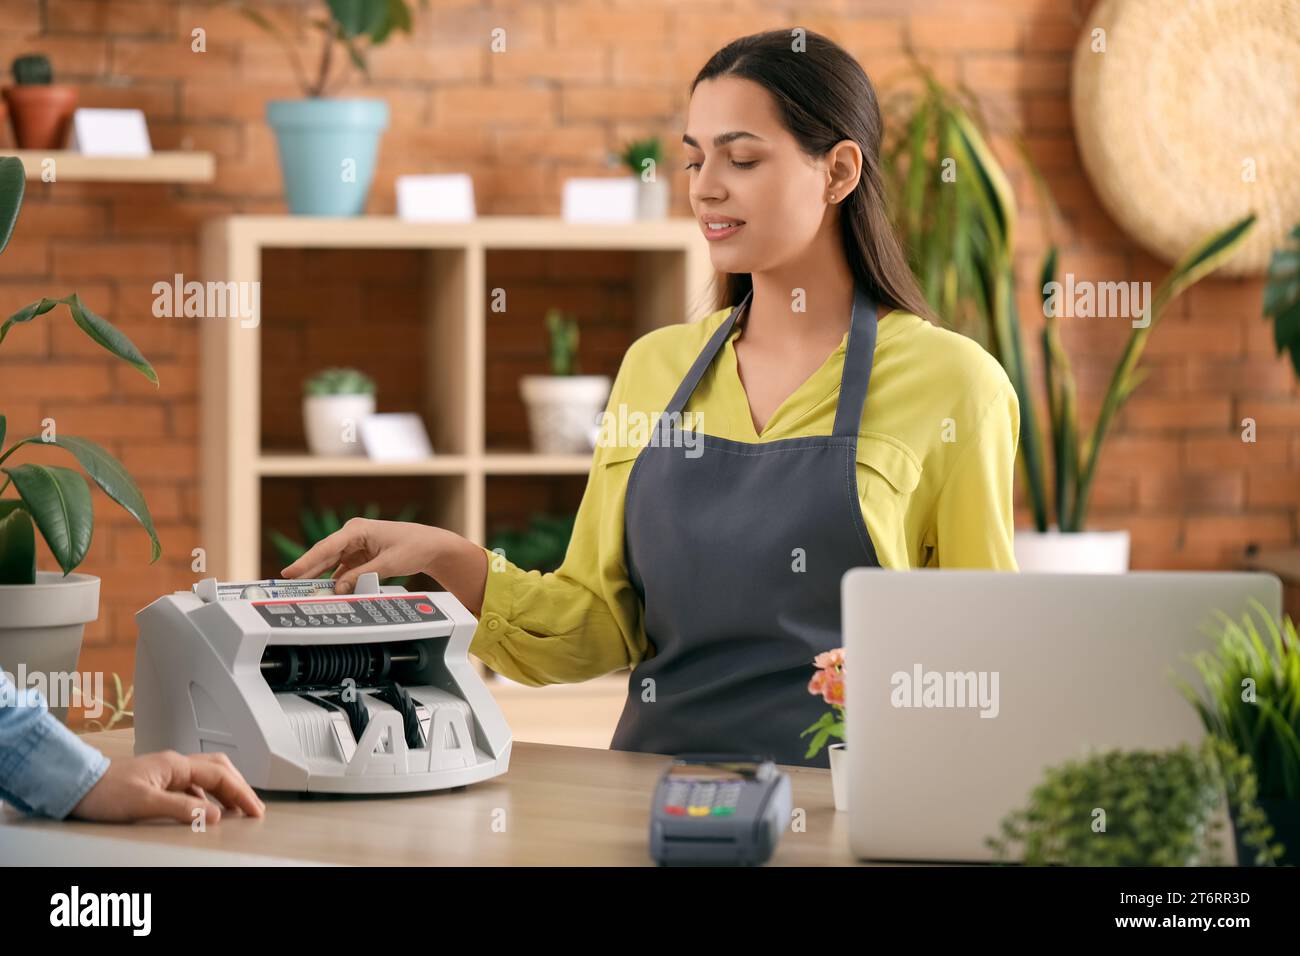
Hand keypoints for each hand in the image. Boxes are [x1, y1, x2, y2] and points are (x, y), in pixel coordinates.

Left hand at [70, 751, 264, 824]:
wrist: (75, 786)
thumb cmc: (103, 791)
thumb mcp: (145, 803)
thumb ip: (182, 808)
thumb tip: (215, 814)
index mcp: (176, 765)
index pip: (220, 776)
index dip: (241, 793)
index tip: (254, 809)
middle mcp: (174, 764)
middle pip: (220, 768)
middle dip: (240, 786)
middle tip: (252, 806)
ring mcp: (166, 771)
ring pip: (207, 775)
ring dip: (226, 789)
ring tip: (235, 807)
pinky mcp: (157, 781)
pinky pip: (193, 784)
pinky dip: (208, 795)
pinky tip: (204, 809)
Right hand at [280, 518, 444, 593]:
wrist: (432, 546)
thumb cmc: (414, 546)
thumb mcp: (387, 564)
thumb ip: (361, 577)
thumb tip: (339, 589)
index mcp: (357, 529)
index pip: (326, 547)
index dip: (306, 561)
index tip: (290, 572)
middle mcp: (354, 534)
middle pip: (325, 555)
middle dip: (308, 570)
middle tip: (289, 584)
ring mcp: (356, 545)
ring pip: (331, 562)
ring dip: (320, 576)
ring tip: (304, 589)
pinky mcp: (361, 555)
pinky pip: (343, 568)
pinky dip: (336, 579)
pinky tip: (327, 589)